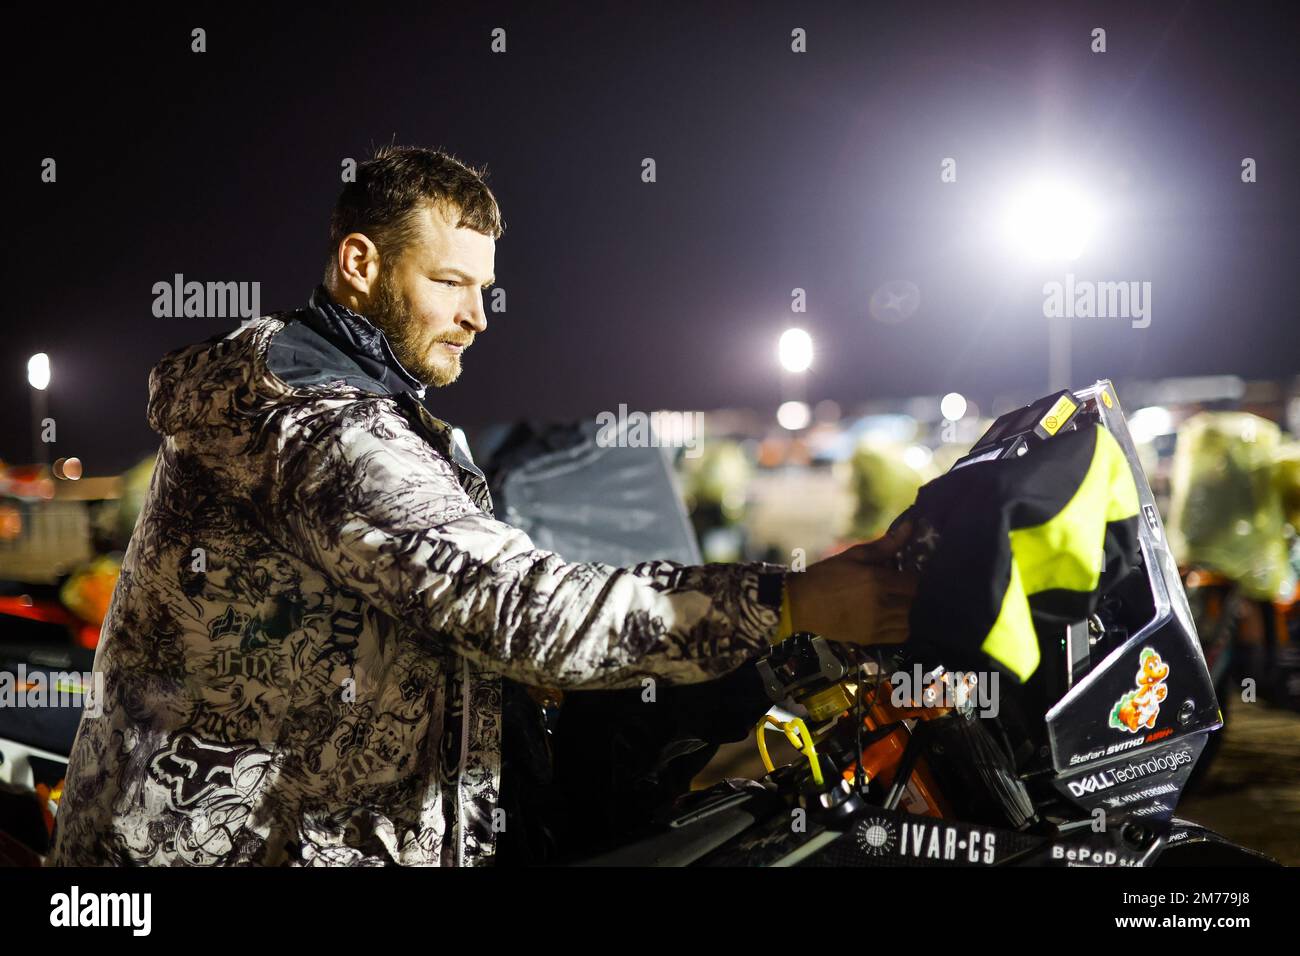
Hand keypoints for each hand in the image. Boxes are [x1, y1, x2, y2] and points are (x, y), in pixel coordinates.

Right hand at [784, 522, 918, 645]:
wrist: (801, 603)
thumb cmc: (826, 575)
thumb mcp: (855, 555)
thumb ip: (886, 544)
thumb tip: (912, 525)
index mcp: (877, 580)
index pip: (914, 582)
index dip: (915, 577)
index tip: (908, 574)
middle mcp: (881, 604)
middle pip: (915, 602)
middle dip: (914, 594)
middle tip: (906, 588)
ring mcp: (876, 624)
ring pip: (910, 620)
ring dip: (911, 611)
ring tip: (902, 602)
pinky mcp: (871, 638)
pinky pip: (900, 635)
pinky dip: (904, 626)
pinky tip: (897, 617)